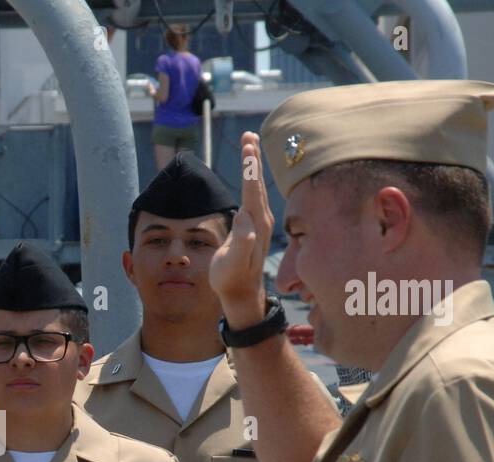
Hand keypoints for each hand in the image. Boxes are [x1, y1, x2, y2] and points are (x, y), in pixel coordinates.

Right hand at [209, 130, 272, 328]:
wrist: (242, 295)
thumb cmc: (232, 280)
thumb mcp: (233, 263)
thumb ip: (241, 242)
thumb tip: (244, 218)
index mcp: (255, 223)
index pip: (252, 188)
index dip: (249, 167)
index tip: (248, 146)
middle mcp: (261, 220)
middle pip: (257, 183)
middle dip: (253, 158)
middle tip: (249, 135)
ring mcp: (260, 223)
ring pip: (257, 188)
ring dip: (253, 166)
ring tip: (250, 146)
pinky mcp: (255, 227)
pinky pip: (254, 197)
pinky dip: (251, 181)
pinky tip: (249, 177)